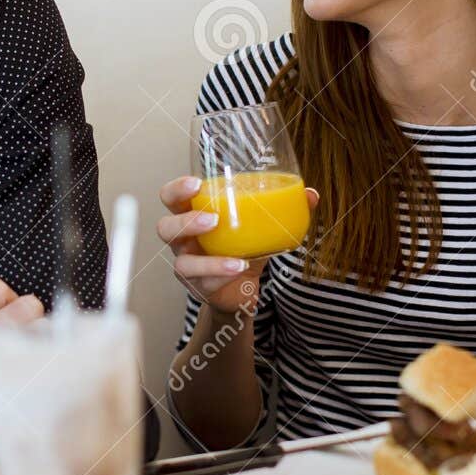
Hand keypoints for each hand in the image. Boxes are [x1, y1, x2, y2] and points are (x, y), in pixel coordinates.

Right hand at [156, 176, 318, 313]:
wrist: (241, 291)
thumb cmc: (243, 249)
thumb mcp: (261, 228)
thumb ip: (282, 210)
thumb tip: (311, 195)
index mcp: (192, 216)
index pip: (171, 197)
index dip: (177, 189)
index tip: (197, 183)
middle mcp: (184, 241)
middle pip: (165, 227)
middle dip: (185, 221)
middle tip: (212, 219)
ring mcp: (188, 267)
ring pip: (183, 263)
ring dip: (208, 261)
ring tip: (235, 257)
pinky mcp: (200, 289)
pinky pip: (204, 284)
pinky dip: (223, 277)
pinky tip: (241, 271)